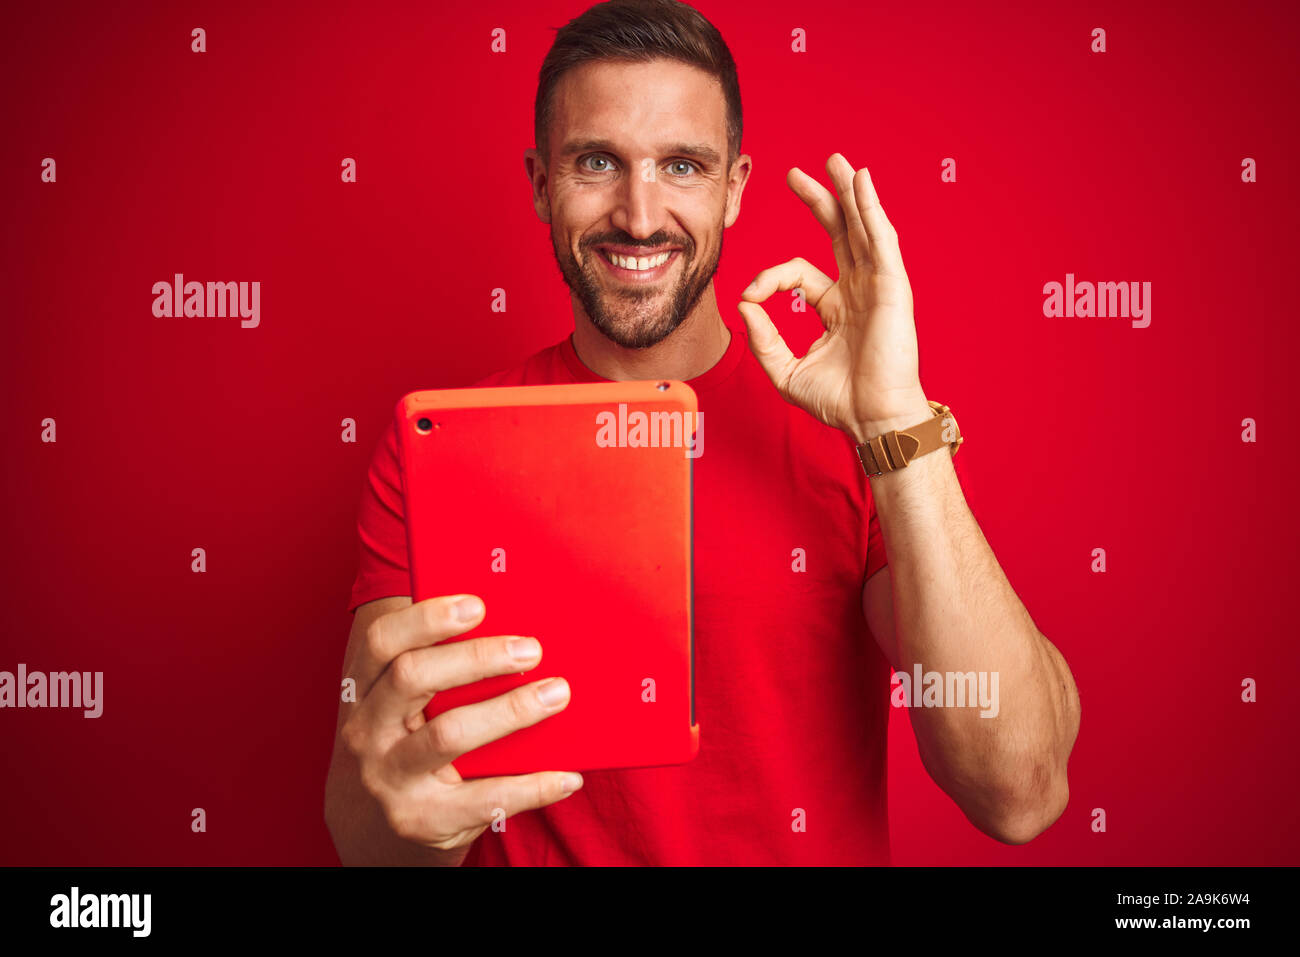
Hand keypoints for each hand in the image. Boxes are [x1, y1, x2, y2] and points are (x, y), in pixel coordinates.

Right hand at [324, 594, 581, 865]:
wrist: (385, 824)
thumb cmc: (417, 738)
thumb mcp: (412, 704)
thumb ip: (446, 669)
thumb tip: (519, 629)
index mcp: (363, 689)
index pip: (382, 641)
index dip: (427, 618)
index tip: (478, 604)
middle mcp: (366, 731)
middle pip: (413, 677)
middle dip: (477, 657)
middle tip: (531, 649)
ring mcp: (389, 779)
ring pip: (448, 734)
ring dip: (510, 710)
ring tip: (557, 694)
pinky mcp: (421, 820)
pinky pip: (485, 799)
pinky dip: (533, 785)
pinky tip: (568, 774)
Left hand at [736, 153, 931, 441]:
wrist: (872, 418)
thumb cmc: (838, 401)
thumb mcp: (785, 371)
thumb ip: (762, 340)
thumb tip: (743, 305)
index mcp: (836, 307)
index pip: (798, 272)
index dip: (769, 277)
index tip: (750, 295)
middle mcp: (858, 290)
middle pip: (838, 233)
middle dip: (820, 200)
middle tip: (796, 174)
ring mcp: (877, 286)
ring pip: (861, 227)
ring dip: (849, 192)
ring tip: (835, 161)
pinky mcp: (892, 286)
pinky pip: (880, 239)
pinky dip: (870, 208)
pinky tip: (861, 182)